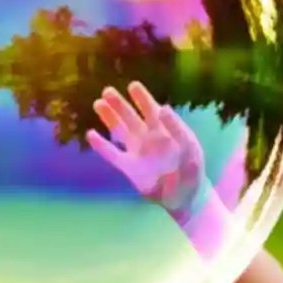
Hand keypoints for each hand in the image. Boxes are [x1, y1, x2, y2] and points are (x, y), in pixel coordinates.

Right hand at [86, 81, 206, 219]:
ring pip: (119, 131)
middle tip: (107, 91)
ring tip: (98, 104)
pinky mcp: (129, 168)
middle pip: (130, 116)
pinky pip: (112, 154)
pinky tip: (91, 134)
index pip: (150, 109)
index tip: (133, 86)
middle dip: (119, 103)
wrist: (185, 197)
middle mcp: (147, 137)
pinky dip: (101, 145)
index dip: (142, 98)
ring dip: (109, 118)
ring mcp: (137, 152)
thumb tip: (163, 108)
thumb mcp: (190, 147)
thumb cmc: (192, 170)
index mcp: (163, 130)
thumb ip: (176, 128)